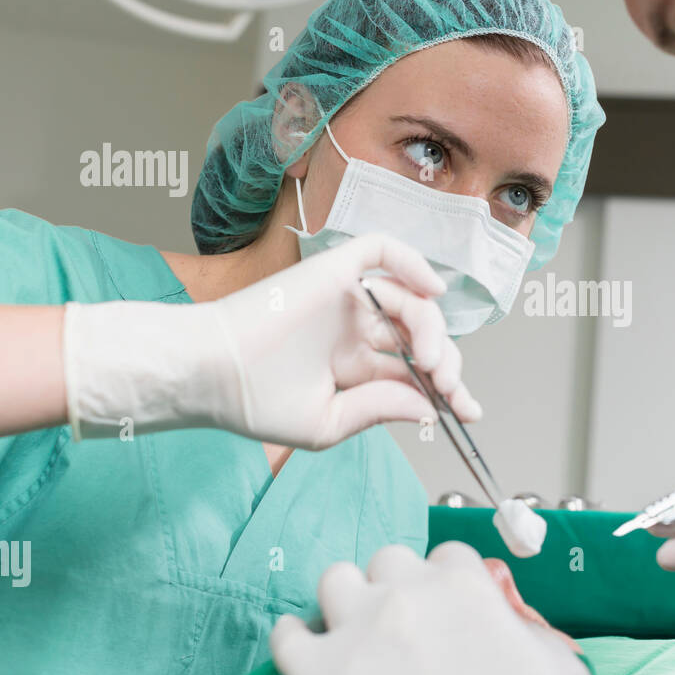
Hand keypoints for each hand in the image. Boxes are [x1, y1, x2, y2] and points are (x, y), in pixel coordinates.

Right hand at [64, 234, 479, 447]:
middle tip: (450, 389)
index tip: (467, 412)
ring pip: (410, 302)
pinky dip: (412, 261)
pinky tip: (432, 291)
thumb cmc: (251, 401)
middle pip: (419, 337)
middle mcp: (355, 329)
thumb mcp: (326, 423)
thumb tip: (427, 406)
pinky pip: (381, 251)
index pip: (412, 372)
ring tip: (430, 362)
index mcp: (353, 366)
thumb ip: (378, 410)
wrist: (207, 373)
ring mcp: (346, 298)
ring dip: (432, 331)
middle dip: (445, 365)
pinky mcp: (333, 270)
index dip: (446, 389)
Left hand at [271, 544, 594, 674]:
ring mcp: (358, 630)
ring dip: (347, 596)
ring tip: (354, 623)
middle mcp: (407, 595)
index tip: (449, 603)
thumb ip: (532, 631)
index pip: (450, 556)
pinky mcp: (319, 674)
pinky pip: (287, 637)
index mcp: (465, 587)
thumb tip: (517, 631)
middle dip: (399, 582)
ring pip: (335, 579)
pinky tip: (302, 644)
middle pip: (391, 558)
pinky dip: (293, 637)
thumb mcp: (561, 666)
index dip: (451, 581)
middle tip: (406, 617)